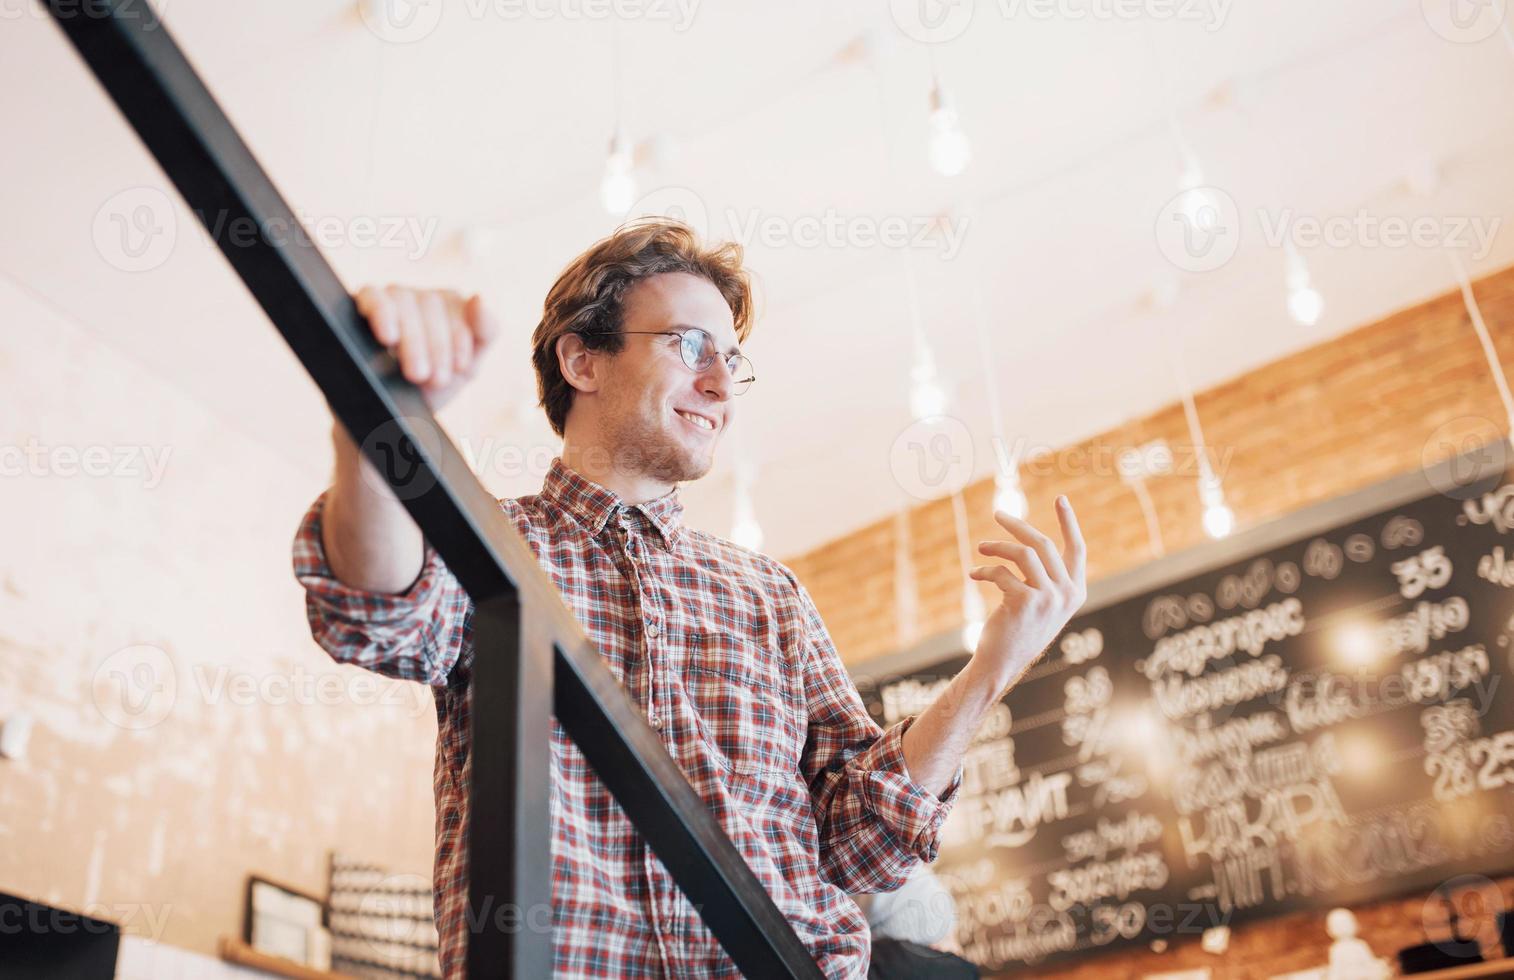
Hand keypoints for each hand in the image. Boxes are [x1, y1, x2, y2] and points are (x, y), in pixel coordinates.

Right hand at [355, 284, 499, 411]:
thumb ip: (486, 331)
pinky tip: (388, 337)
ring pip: (403, 300)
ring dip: (413, 338)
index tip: (460, 368)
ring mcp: (394, 297)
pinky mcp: (366, 303)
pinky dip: (381, 313)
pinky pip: (372, 295)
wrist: (396, 414)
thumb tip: (479, 296)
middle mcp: (423, 296)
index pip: (460, 307)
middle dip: (436, 346)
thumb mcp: (467, 366)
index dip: (460, 338)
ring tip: (416, 374)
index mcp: (453, 305)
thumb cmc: (434, 385)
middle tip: (436, 379)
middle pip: (431, 304)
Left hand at [968, 496, 1087, 692]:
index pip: (1077, 549)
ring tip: (981, 548)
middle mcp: (1067, 594)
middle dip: (1018, 526)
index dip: (1069, 522)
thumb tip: (1027, 540)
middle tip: (998, 514)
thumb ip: (1042, 575)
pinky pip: (1001, 572)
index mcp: (1076, 591)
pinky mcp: (1025, 601)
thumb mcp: (1039, 600)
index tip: (1060, 498)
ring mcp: (1048, 598)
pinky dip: (984, 570)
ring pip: (1022, 553)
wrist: (1000, 661)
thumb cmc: (1017, 628)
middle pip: (1043, 544)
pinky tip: (974, 575)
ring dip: (997, 546)